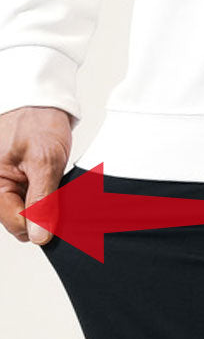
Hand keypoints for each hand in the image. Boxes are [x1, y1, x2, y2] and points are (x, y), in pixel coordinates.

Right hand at [0, 106, 71, 244]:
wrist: (42, 102)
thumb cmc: (38, 123)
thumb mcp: (44, 162)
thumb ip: (41, 201)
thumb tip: (39, 236)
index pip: (16, 224)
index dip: (40, 224)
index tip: (58, 213)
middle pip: (22, 222)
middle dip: (43, 214)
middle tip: (59, 194)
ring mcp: (9, 185)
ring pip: (30, 214)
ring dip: (46, 206)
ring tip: (56, 185)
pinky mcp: (20, 182)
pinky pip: (34, 202)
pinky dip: (48, 198)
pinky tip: (56, 186)